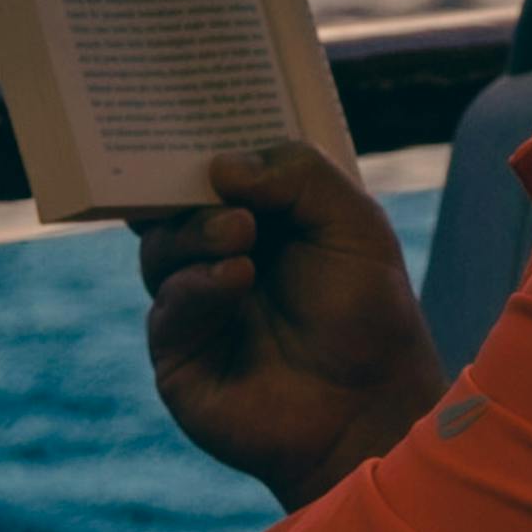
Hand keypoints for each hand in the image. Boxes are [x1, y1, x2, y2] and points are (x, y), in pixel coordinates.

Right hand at [135, 145, 443, 508]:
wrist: (372, 404)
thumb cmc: (368, 312)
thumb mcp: (352, 222)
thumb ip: (297, 175)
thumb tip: (219, 166)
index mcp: (257, 220)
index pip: (208, 175)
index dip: (196, 150)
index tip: (186, 126)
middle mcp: (216, 259)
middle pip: (170, 208)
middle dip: (189, 193)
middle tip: (234, 198)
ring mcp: (195, 308)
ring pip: (158, 252)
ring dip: (196, 234)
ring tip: (241, 234)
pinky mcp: (179, 356)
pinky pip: (166, 310)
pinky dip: (197, 285)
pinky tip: (236, 278)